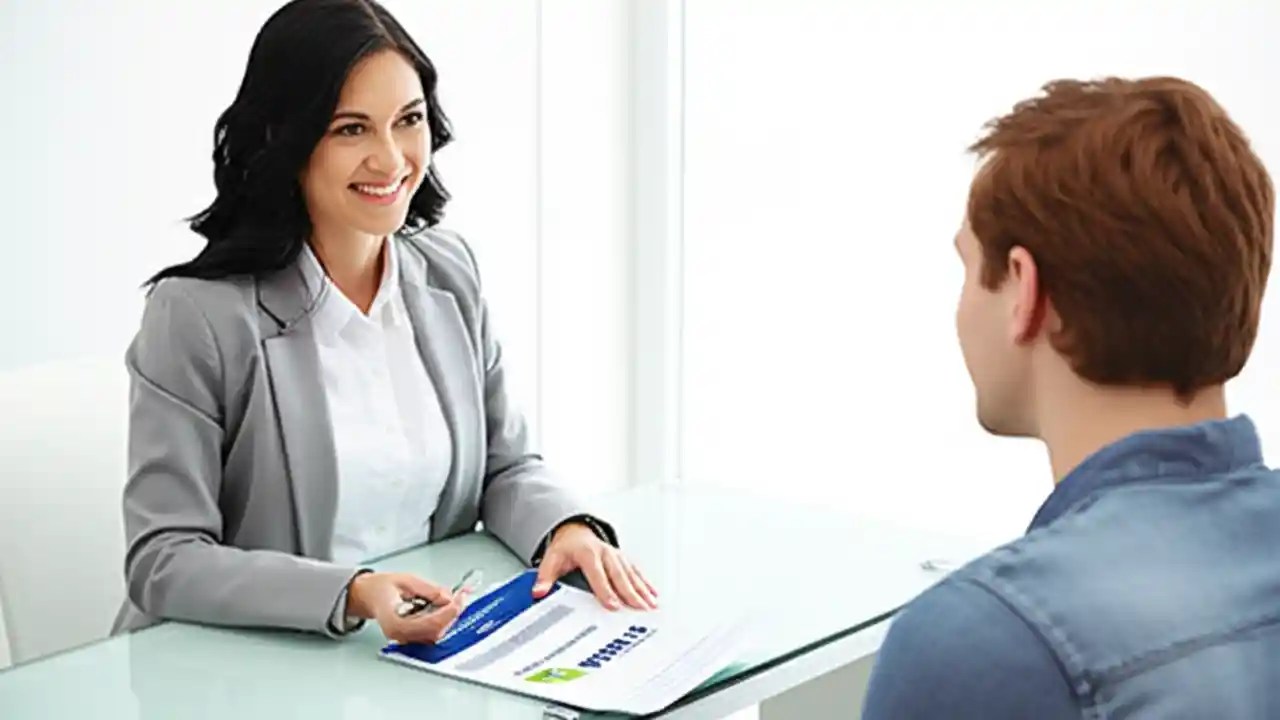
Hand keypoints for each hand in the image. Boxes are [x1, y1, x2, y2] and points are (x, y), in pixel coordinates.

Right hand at [347, 572, 467, 643]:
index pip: (428, 624)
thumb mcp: (406, 580)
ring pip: (434, 635)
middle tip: (460, 598)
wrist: (367, 595)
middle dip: (450, 615)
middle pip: (434, 632)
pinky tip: (445, 609)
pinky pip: (430, 633)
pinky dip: (441, 621)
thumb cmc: (380, 587)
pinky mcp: (410, 637)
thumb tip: (448, 598)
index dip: (447, 613)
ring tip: (453, 601)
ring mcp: (404, 638)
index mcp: (394, 621)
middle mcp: (399, 634)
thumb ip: (429, 590)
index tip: (458, 601)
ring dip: (448, 619)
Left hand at [533, 522, 658, 610]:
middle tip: (640, 609)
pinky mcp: (623, 558)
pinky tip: (653, 594)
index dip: (606, 591)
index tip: (613, 605)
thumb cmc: (566, 547)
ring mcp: (616, 555)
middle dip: (631, 593)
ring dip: (642, 590)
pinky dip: (645, 583)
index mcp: (588, 553)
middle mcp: (605, 553)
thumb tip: (538, 592)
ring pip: (631, 574)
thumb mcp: (551, 559)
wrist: (575, 530)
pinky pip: (636, 571)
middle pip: (619, 575)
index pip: (598, 574)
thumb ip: (545, 577)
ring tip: (651, 605)